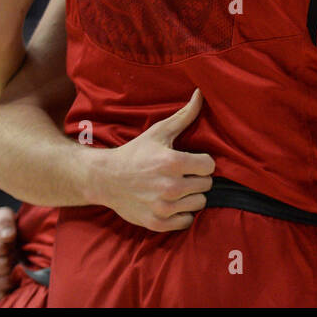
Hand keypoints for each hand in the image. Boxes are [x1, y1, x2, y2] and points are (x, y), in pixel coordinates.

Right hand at [0, 206, 17, 306]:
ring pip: (4, 281)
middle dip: (14, 257)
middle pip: (3, 265)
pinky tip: (9, 280)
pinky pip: (1, 297)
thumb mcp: (5, 217)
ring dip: (14, 272)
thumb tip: (7, 237)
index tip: (10, 240)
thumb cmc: (7, 233)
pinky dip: (10, 288)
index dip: (10, 243)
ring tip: (11, 265)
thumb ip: (4, 220)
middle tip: (13, 254)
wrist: (12, 254)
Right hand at [89, 89, 215, 231]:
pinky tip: (172, 203)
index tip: (191, 161)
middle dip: (197, 178)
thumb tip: (201, 93)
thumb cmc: (136, 153)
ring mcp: (164, 207)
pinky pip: (186, 221)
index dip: (202, 162)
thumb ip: (184, 115)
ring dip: (191, 196)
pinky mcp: (157, 223)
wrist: (106, 179)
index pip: (210, 166)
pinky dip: (182, 214)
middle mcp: (170, 187)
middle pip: (206, 185)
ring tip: (177, 188)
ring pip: (199, 204)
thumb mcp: (158, 132)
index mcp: (173, 163)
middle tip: (182, 174)